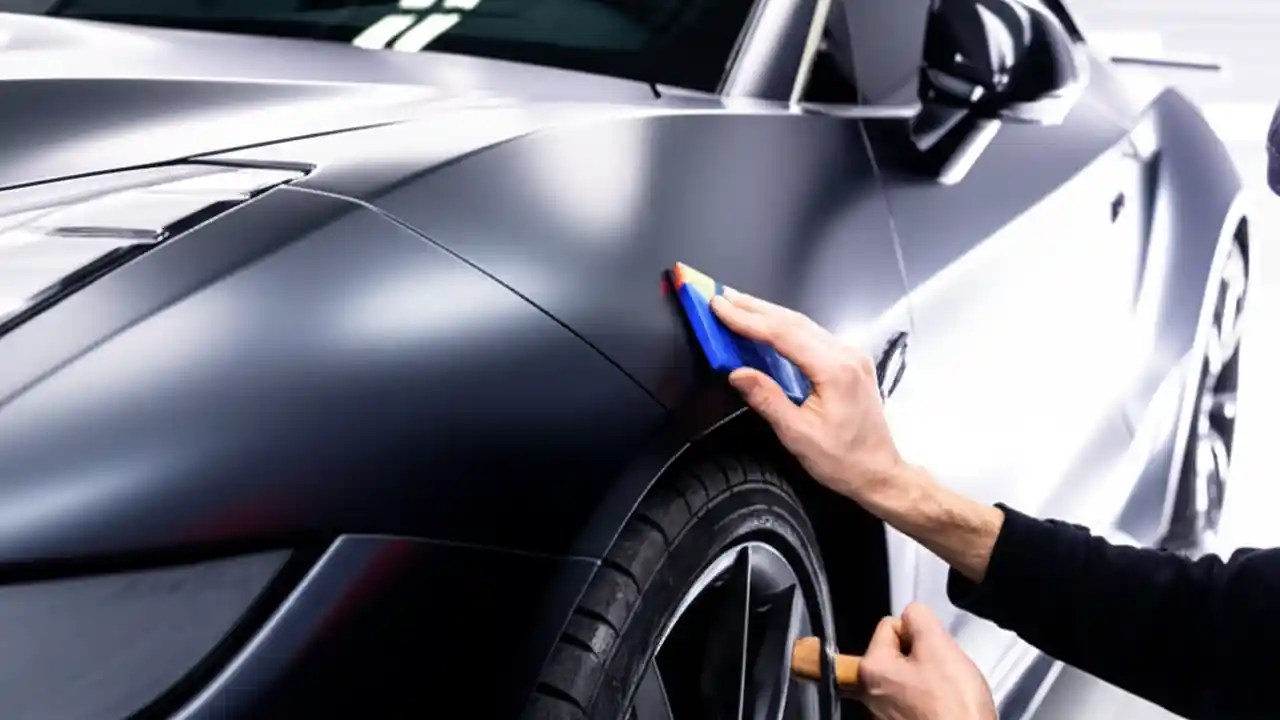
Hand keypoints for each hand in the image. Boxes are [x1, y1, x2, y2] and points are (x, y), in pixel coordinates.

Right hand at [709, 288, 913, 506]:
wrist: (878, 472)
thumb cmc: (843, 460)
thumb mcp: (798, 435)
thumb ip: (767, 399)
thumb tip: (737, 373)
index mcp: (835, 370)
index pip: (783, 334)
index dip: (747, 319)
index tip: (719, 306)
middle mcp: (846, 355)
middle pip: (793, 321)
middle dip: (754, 307)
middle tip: (722, 297)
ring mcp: (850, 355)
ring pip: (803, 324)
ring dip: (768, 314)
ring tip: (738, 305)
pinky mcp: (849, 361)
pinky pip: (813, 335)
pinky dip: (785, 327)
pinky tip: (767, 325)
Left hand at [857, 603, 996, 719]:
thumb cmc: (953, 707)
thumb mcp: (938, 646)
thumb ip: (920, 618)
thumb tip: (912, 613)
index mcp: (870, 669)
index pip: (890, 624)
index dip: (917, 632)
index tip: (933, 651)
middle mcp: (870, 694)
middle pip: (899, 652)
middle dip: (924, 657)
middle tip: (944, 674)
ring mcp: (885, 715)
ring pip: (911, 677)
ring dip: (930, 680)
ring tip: (948, 695)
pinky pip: (918, 701)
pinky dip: (933, 701)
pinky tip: (947, 709)